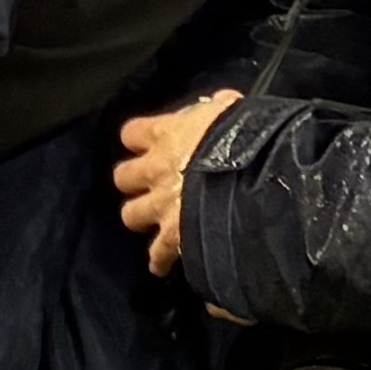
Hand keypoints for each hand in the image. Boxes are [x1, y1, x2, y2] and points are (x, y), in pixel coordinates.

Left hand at [112, 91, 237, 275]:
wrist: (247, 177)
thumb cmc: (239, 136)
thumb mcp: (229, 110)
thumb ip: (218, 108)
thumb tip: (221, 103)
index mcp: (165, 135)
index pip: (131, 133)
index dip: (139, 139)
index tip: (148, 143)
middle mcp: (154, 170)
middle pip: (122, 177)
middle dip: (133, 182)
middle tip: (149, 185)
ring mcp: (160, 206)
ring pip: (130, 215)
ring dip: (141, 217)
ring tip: (154, 222)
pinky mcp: (172, 237)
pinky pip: (158, 255)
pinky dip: (160, 260)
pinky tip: (163, 266)